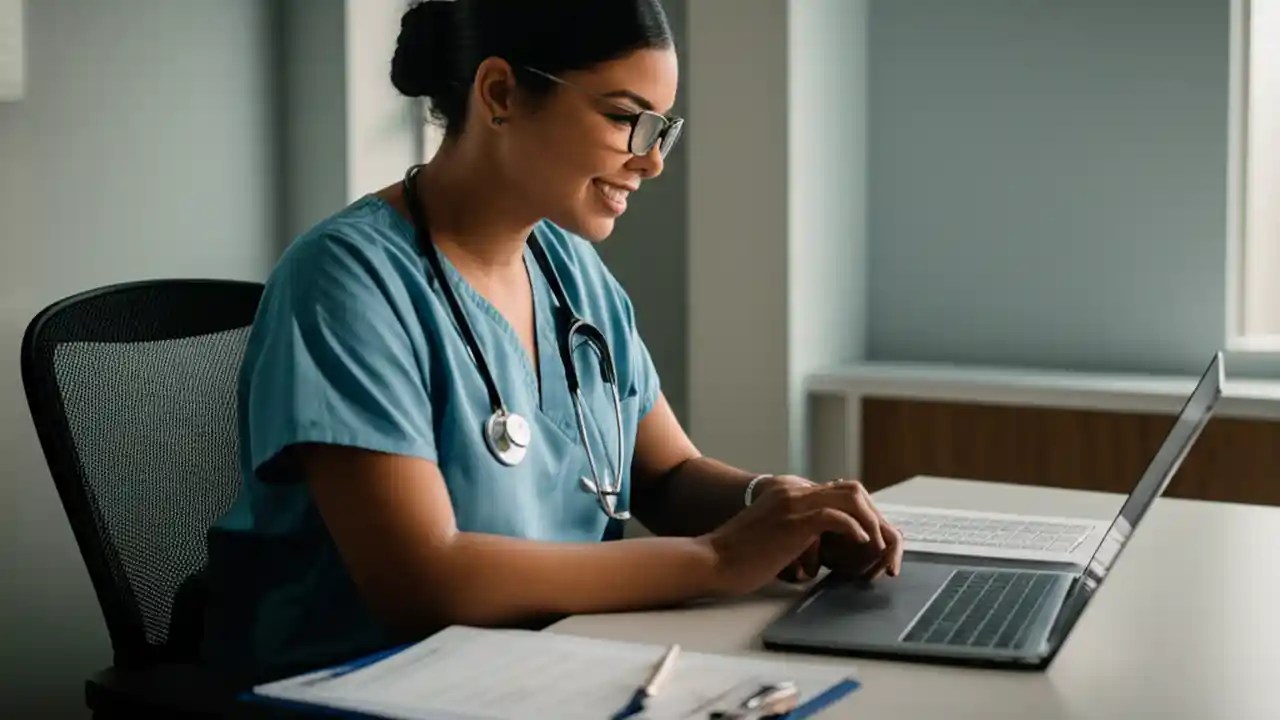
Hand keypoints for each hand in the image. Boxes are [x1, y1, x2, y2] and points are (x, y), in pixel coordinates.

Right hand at [702, 476, 903, 596]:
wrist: (710, 561)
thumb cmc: (738, 558)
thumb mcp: (773, 537)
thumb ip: (797, 533)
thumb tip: (821, 551)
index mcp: (791, 492)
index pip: (840, 493)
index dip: (863, 517)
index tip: (872, 544)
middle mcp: (794, 490)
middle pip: (854, 490)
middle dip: (876, 518)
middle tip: (884, 548)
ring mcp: (793, 502)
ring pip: (851, 497)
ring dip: (872, 523)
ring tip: (876, 548)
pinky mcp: (792, 520)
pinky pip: (834, 517)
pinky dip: (854, 530)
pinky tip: (859, 546)